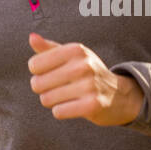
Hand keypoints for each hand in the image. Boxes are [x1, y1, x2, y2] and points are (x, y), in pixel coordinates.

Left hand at [27, 32, 144, 126]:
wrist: (119, 95)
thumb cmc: (88, 73)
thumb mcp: (72, 57)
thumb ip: (49, 49)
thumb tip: (32, 37)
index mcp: (75, 50)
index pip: (34, 64)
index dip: (38, 73)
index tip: (52, 73)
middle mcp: (83, 65)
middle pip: (37, 83)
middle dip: (44, 89)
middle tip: (60, 87)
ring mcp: (89, 85)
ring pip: (46, 99)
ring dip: (53, 101)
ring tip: (68, 96)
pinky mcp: (92, 105)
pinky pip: (58, 112)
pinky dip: (62, 111)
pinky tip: (74, 106)